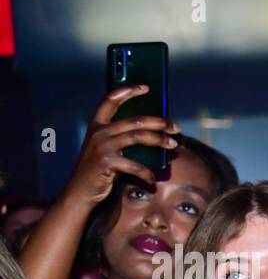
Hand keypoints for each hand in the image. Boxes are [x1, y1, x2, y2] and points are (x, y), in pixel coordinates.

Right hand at [63, 86, 179, 206]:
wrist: (80, 191)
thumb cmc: (98, 170)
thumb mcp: (106, 148)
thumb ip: (120, 137)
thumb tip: (151, 132)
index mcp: (97, 125)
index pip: (111, 100)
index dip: (128, 91)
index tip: (146, 87)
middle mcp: (99, 131)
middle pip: (135, 120)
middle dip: (159, 122)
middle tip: (175, 127)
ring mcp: (102, 146)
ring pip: (138, 136)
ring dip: (160, 140)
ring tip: (174, 144)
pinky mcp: (107, 162)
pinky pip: (136, 165)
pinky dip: (147, 173)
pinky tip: (153, 179)